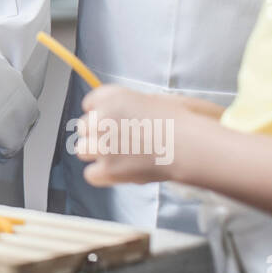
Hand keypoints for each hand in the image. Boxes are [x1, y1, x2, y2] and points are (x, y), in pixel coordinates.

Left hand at [73, 86, 217, 185]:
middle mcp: (101, 117)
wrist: (189, 145)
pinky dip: (103, 176)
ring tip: (119, 157)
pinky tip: (120, 172)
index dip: (100, 113)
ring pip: (82, 150)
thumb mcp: (150, 100)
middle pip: (83, 127)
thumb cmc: (179, 122)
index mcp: (112, 96)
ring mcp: (102, 143)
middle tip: (119, 142)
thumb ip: (125, 106)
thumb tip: (113, 116)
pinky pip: (91, 174)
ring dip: (97, 154)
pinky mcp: (108, 168)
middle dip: (97, 134)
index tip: (112, 121)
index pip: (89, 103)